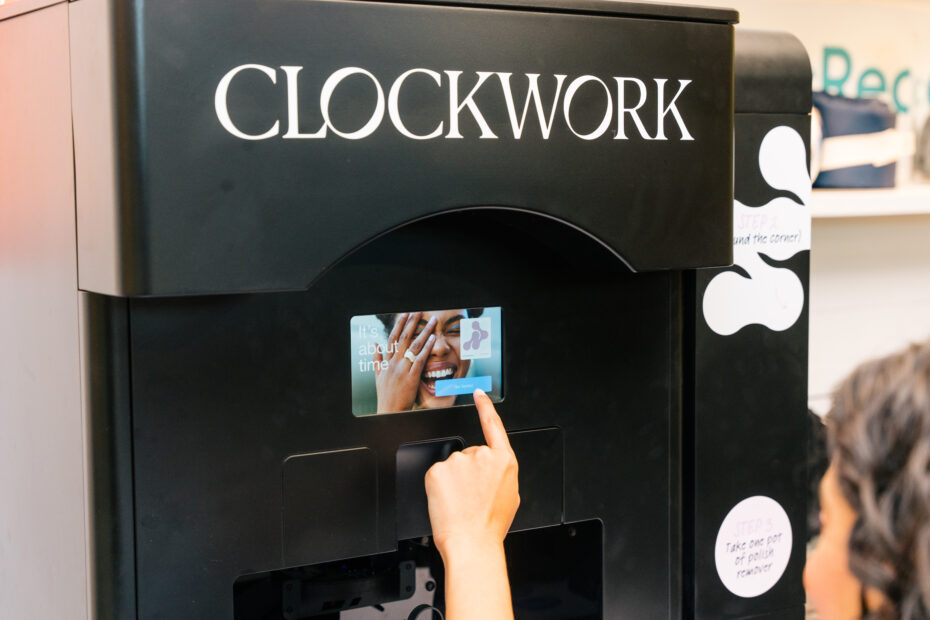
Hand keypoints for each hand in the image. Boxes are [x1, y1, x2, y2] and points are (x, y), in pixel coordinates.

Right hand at [374, 312, 436, 412]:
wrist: (389, 411)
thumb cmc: (385, 396)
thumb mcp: (377, 376)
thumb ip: (377, 359)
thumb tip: (374, 344)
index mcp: (387, 362)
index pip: (393, 338)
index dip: (399, 325)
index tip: (405, 314)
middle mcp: (394, 363)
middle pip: (404, 338)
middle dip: (412, 323)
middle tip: (419, 311)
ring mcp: (402, 370)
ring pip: (414, 346)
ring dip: (424, 331)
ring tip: (432, 321)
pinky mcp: (411, 377)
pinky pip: (420, 359)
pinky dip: (427, 348)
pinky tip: (433, 339)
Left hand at [424, 389, 519, 558]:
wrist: (471, 543)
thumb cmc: (490, 526)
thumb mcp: (510, 496)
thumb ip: (501, 473)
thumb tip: (493, 470)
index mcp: (503, 461)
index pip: (493, 425)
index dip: (485, 407)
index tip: (479, 393)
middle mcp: (481, 456)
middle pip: (470, 454)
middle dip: (469, 472)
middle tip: (472, 496)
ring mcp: (458, 461)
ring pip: (453, 466)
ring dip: (454, 481)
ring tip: (461, 503)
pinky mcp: (437, 470)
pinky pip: (437, 474)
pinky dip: (440, 487)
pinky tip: (448, 501)